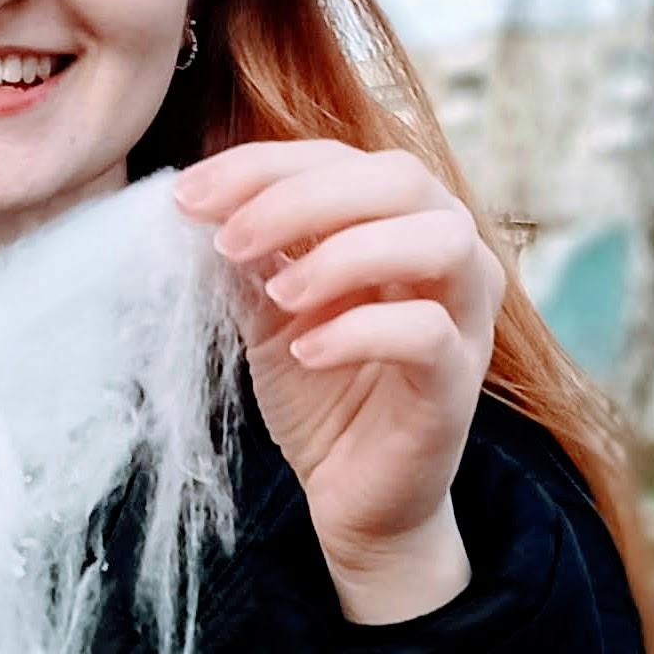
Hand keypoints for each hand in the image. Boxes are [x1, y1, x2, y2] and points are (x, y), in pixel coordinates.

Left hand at [174, 138, 504, 623]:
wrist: (350, 494)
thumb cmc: (318, 389)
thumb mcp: (268, 308)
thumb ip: (251, 251)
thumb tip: (198, 193)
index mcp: (402, 220)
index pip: (341, 158)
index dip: (262, 167)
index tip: (188, 195)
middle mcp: (450, 253)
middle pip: (400, 179)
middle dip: (302, 197)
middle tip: (227, 238)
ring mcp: (465, 317)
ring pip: (439, 240)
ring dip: (346, 254)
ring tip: (277, 291)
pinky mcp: (460, 383)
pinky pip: (428, 333)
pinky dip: (360, 331)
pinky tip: (305, 352)